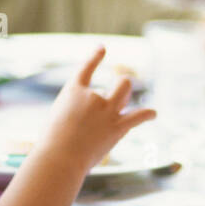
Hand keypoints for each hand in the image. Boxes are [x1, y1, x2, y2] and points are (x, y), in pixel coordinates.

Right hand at [36, 47, 156, 172]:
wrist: (59, 157)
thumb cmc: (51, 144)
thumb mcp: (56, 121)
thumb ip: (74, 115)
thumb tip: (93, 122)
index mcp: (73, 91)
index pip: (86, 68)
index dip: (95, 57)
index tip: (102, 48)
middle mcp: (93, 96)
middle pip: (118, 82)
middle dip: (120, 85)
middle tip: (118, 91)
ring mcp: (107, 110)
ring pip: (125, 90)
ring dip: (126, 94)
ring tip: (125, 99)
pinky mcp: (117, 127)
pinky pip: (138, 116)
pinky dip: (147, 114)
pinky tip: (153, 114)